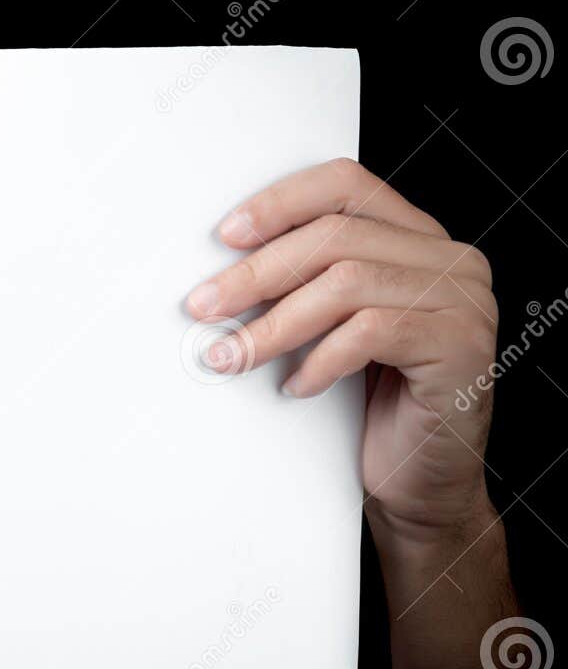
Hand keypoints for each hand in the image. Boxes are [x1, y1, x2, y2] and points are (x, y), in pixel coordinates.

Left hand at [184, 158, 497, 541]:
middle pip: (335, 237)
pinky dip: (319, 360)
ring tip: (233, 355)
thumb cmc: (372, 403)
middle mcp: (450, 259)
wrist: (423, 483)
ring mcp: (464, 301)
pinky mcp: (462, 346)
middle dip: (256, 273)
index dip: (280, 203)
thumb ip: (305, 282)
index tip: (225, 235)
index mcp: (417, 238)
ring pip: (346, 284)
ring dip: (275, 323)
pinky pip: (370, 333)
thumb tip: (221, 269)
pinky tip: (296, 385)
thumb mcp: (332, 327)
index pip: (344, 185)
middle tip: (204, 305)